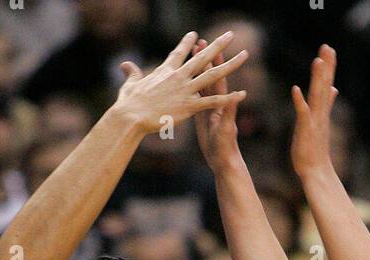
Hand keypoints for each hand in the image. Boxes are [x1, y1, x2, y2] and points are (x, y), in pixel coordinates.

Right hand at [114, 29, 246, 136]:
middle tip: (230, 34)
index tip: (195, 34)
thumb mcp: (130, 84)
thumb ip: (131, 73)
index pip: (179, 53)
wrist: (131, 115)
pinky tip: (241, 94)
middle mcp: (179, 76)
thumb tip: (124, 64)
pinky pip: (212, 101)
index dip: (187, 43)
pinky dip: (228, 98)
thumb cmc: (128, 103)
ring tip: (245, 55)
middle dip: (218, 44)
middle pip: (202, 56)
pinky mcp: (189, 106)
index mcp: (165, 71)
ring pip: (213, 74)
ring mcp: (185, 90)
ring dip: (231, 64)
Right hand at [195, 48, 243, 170]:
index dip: (216, 64)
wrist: (222, 162)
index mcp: (221, 104)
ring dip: (197, 70)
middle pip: (209, 77)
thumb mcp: (227, 128)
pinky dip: (190, 88)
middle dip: (206, 59)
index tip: (213, 49)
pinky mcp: (200, 117)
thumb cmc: (226, 147)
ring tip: (192, 54)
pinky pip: (194, 98)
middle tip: (200, 42)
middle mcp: (215, 103)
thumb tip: (239, 95)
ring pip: (201, 85)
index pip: (218, 80)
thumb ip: (231, 111)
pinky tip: (182, 79)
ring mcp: (207, 109)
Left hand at [291, 44, 338, 182]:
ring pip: (317, 96)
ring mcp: (314, 122)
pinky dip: (300, 101)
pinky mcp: (305, 131)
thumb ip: (327, 104)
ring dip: (317, 79)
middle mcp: (320, 114)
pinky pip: (302, 113)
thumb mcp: (321, 123)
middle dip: (327, 66)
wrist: (317, 171)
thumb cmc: (315, 150)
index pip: (326, 85)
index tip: (329, 49)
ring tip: (318, 60)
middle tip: (327, 46)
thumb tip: (333, 89)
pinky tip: (296, 89)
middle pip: (324, 85)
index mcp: (322, 112)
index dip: (328, 67)